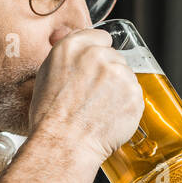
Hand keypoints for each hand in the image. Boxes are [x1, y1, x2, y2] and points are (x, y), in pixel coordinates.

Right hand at [29, 26, 144, 162]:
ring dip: (118, 90)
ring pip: (126, 77)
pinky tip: (108, 118)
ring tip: (99, 111)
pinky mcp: (134, 95)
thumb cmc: (49, 117)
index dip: (97, 54)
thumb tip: (77, 44)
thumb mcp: (47, 75)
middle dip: (108, 74)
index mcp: (73, 46)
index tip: (93, 69)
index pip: (100, 37)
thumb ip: (68, 55)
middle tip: (93, 97)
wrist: (63, 145)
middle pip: (115, 57)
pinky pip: (134, 97)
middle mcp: (98, 55)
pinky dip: (126, 108)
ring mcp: (119, 74)